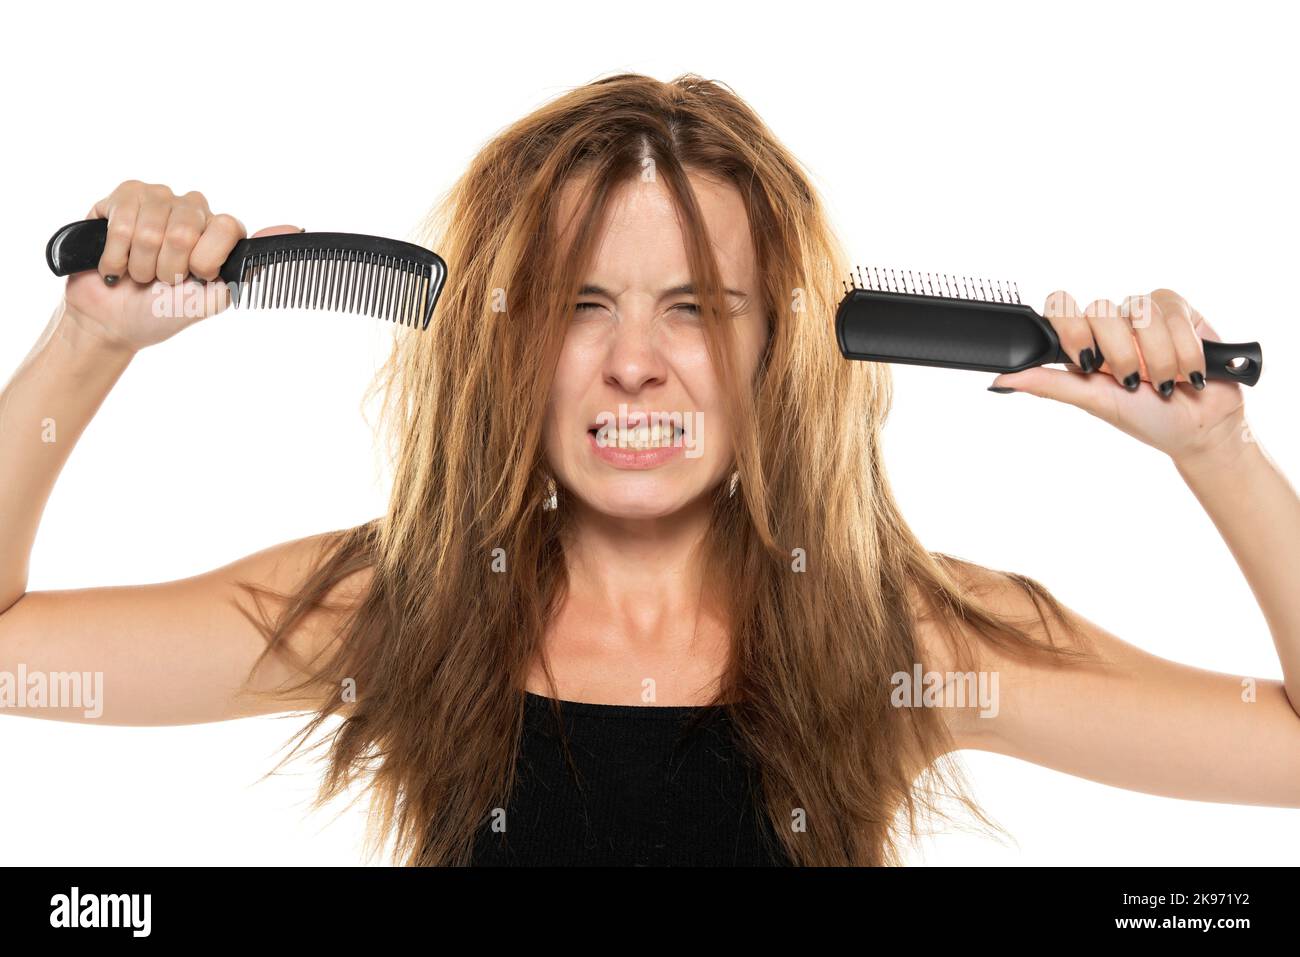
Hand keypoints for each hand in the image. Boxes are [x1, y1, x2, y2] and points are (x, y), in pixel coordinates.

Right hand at [60, 179, 302, 353]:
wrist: (112, 323)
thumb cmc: (163, 312)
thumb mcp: (213, 297)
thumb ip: (249, 265)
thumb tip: (295, 230)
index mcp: (220, 231)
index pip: (226, 227)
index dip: (204, 261)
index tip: (194, 278)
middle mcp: (192, 209)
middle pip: (185, 229)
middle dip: (168, 268)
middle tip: (161, 280)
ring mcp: (158, 199)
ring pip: (151, 227)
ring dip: (140, 264)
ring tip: (139, 273)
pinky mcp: (122, 198)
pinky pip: (122, 218)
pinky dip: (116, 253)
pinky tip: (116, 262)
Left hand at [988, 289, 1246, 462]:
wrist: (1201, 428)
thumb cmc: (1146, 418)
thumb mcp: (1093, 402)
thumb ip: (1050, 385)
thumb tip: (1002, 379)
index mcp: (1084, 344)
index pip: (1061, 309)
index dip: (1071, 329)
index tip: (1087, 363)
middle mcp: (1111, 325)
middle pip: (1099, 309)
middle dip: (1121, 354)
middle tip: (1134, 383)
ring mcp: (1144, 314)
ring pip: (1139, 312)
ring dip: (1159, 358)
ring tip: (1165, 383)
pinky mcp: (1179, 309)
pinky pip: (1173, 311)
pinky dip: (1185, 349)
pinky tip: (1190, 371)